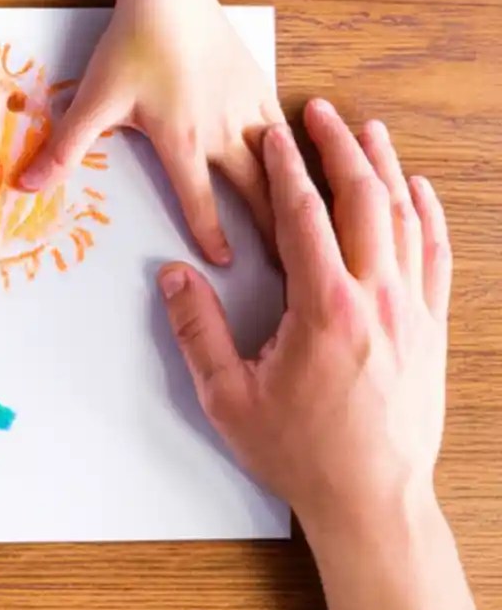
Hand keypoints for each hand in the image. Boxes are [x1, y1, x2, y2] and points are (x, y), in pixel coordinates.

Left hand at [21, 0, 283, 263]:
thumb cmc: (134, 46)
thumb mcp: (92, 102)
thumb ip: (64, 150)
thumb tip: (27, 186)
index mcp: (184, 143)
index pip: (202, 202)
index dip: (213, 236)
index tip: (227, 264)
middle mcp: (224, 131)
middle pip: (258, 191)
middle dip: (273, 229)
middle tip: (287, 261)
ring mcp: (248, 107)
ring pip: (281, 162)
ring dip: (292, 195)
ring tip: (305, 224)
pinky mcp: (260, 84)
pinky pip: (283, 128)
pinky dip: (295, 152)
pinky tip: (301, 167)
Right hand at [158, 99, 449, 532]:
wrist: (371, 498)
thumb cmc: (300, 452)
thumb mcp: (227, 397)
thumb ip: (196, 331)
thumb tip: (173, 277)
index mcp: (325, 309)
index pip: (305, 216)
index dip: (287, 168)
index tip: (273, 135)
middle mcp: (378, 299)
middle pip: (364, 200)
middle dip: (340, 147)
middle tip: (320, 111)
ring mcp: (413, 311)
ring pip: (405, 219)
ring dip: (386, 169)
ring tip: (368, 132)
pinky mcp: (431, 328)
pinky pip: (435, 254)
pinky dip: (426, 215)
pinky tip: (417, 192)